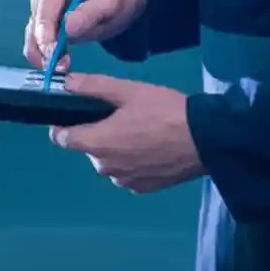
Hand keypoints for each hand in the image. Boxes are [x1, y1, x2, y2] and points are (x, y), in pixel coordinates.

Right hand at [24, 0, 146, 71]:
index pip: (45, 8)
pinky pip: (37, 40)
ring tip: (58, 69)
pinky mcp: (45, 23)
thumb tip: (67, 27)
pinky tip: (54, 66)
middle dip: (44, 45)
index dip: (46, 31)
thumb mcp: (113, 3)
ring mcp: (42, 7)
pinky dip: (42, 55)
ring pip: (32, 33)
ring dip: (41, 53)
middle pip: (36, 21)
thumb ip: (91, 13)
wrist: (122, 4)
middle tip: (59, 67)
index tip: (53, 53)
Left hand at [50, 73, 204, 192]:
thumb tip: (65, 82)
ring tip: (138, 130)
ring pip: (108, 161)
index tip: (75, 115)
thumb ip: (92, 86)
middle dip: (95, 133)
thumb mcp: (127, 90)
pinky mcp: (145, 188)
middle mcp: (105, 167)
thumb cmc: (164, 112)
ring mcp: (125, 181)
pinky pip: (127, 173)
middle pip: (87, 148)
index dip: (63, 125)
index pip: (61, 138)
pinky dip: (132, 161)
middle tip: (118, 116)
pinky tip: (150, 147)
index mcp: (96, 143)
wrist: (208, 139)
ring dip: (114, 149)